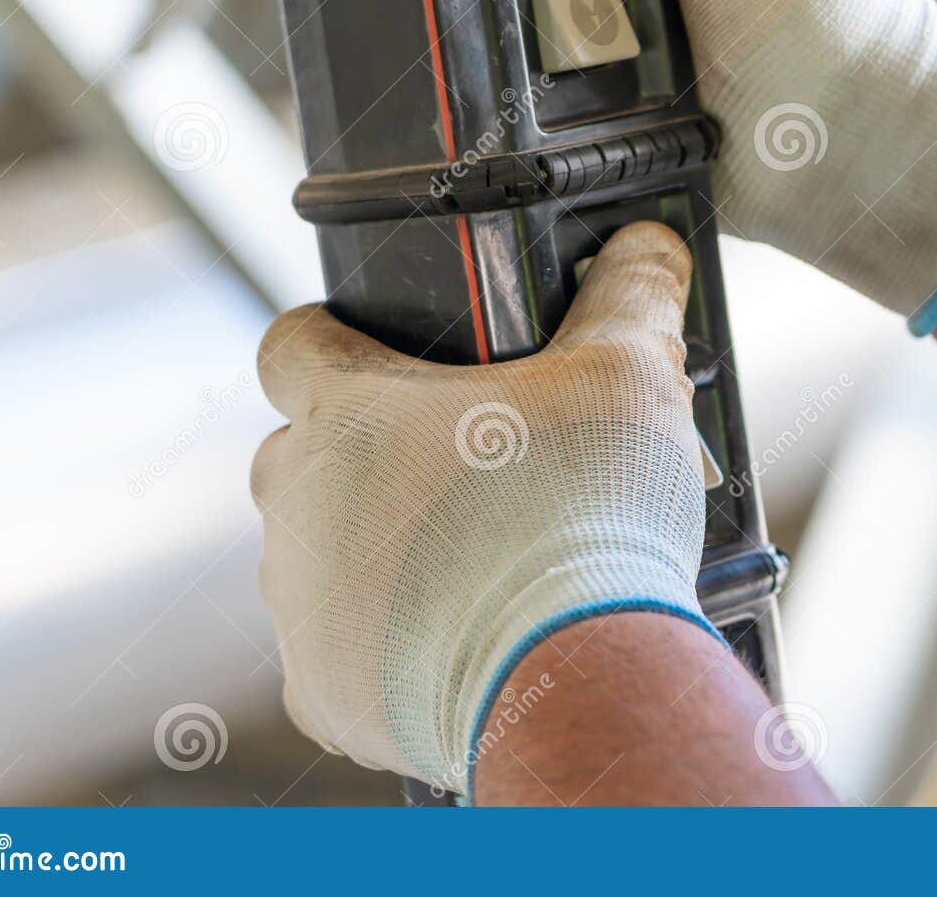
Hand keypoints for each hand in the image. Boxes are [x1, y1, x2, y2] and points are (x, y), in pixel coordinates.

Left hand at [249, 222, 718, 794]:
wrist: (571, 675)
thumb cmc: (583, 515)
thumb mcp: (630, 373)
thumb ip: (630, 295)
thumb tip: (647, 243)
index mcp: (344, 412)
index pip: (289, 345)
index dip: (329, 340)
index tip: (373, 354)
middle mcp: (296, 505)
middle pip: (305, 458)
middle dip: (365, 460)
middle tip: (459, 472)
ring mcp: (300, 605)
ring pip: (318, 561)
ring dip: (375, 554)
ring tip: (473, 566)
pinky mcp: (323, 694)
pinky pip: (335, 657)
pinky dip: (384, 648)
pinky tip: (458, 643)